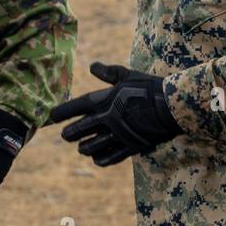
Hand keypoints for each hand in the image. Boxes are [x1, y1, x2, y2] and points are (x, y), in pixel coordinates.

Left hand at [49, 62, 181, 166]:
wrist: (173, 106)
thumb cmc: (149, 87)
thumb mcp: (128, 75)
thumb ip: (109, 73)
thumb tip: (92, 66)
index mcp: (105, 100)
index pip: (76, 107)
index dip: (61, 113)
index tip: (51, 117)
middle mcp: (108, 119)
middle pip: (79, 130)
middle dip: (69, 134)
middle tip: (65, 135)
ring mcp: (118, 135)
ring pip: (91, 147)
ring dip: (83, 148)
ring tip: (81, 147)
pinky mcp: (130, 147)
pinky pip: (109, 158)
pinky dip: (100, 160)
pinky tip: (97, 158)